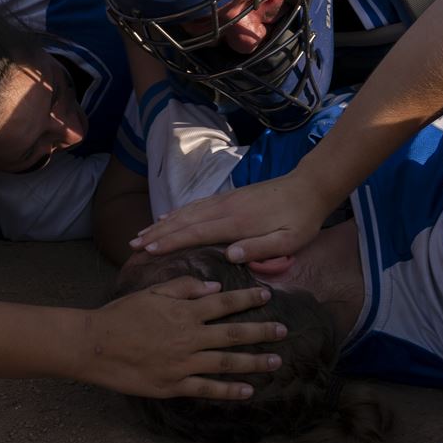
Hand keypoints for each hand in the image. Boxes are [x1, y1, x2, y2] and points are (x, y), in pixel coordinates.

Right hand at [77, 276, 285, 398]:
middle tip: (284, 330)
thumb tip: (214, 287)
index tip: (267, 296)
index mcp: (184, 311)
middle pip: (233, 333)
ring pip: (227, 362)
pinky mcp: (174, 385)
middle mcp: (189, 337)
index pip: (224, 303)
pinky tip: (247, 390)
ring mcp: (183, 363)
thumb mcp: (151, 292)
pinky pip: (208, 389)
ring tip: (275, 361)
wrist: (95, 345)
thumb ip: (183, 287)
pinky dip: (229, 390)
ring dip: (254, 361)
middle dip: (261, 331)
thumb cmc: (121, 315)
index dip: (247, 299)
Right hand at [129, 168, 327, 262]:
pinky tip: (167, 217)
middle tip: (133, 243)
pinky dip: (178, 212)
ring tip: (142, 232)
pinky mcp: (228, 197)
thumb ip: (260, 248)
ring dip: (163, 223)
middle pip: (184, 220)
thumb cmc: (301, 219)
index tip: (149, 249)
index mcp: (238, 222)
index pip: (197, 232)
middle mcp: (225, 208)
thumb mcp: (289, 240)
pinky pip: (196, 205)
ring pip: (187, 212)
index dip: (172, 241)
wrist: (309, 187)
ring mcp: (225, 200)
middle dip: (158, 232)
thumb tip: (230, 255)